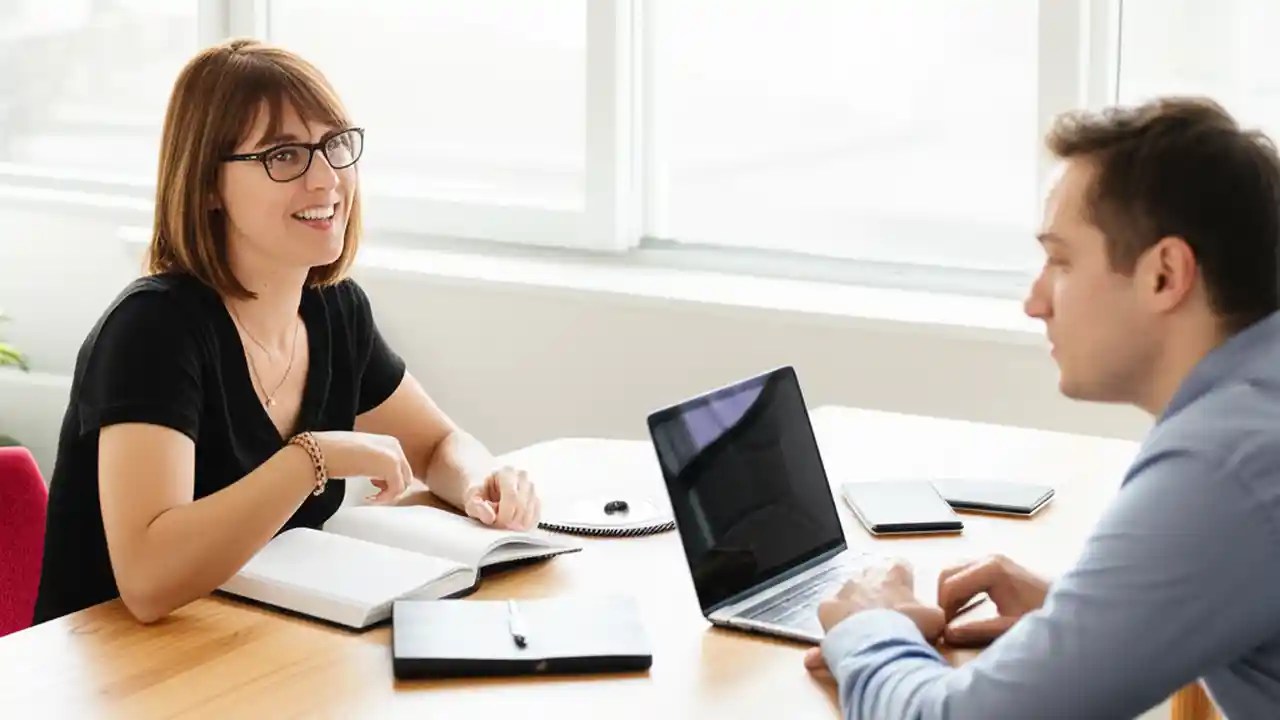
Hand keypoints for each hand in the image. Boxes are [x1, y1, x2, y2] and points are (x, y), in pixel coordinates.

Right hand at [310, 431, 412, 503]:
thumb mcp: (359, 454)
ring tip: (371, 496)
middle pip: (405, 476)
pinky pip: (396, 490)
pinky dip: (384, 498)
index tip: (372, 484)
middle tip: (372, 492)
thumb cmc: (332, 453)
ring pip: (404, 484)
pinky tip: (368, 498)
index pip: (400, 467)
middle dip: (391, 488)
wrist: (320, 452)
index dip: (388, 480)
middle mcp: (394, 445)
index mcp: (388, 441)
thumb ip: (374, 462)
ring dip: (388, 494)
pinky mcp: (391, 466)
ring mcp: (394, 455)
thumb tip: (380, 479)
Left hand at [461, 466, 539, 529]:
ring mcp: (532, 488)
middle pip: (523, 505)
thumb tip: (489, 516)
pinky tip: (513, 524)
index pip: (512, 496)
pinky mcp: (536, 500)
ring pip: (531, 513)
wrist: (487, 489)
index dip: (505, 514)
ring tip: (503, 522)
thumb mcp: (471, 498)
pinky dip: (525, 525)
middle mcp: (522, 478)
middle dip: (510, 521)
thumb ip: (476, 507)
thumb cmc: (480, 493)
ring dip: (517, 524)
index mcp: (506, 473)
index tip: (496, 522)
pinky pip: (536, 517)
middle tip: (498, 525)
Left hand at [805, 560, 944, 680]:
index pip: (901, 566)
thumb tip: (929, 617)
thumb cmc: (907, 628)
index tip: (905, 597)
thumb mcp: (934, 619)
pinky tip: (846, 635)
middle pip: (872, 577)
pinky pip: (831, 611)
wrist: (877, 645)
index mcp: (894, 571)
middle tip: (885, 615)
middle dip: (877, 592)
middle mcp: (866, 574)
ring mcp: (844, 588)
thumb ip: (931, 611)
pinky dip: (837, 621)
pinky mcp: (827, 606)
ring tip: (865, 628)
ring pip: (849, 593)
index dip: (903, 582)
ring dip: (856, 605)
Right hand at [938, 554, 1049, 646]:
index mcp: (991, 569)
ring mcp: (991, 559)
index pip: (950, 585)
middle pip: (947, 573)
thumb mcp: (1010, 627)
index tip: (944, 630)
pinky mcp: (995, 564)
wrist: (1074, 605)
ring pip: (954, 571)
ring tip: (953, 618)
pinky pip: (965, 572)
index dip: (943, 609)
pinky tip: (964, 608)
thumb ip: (978, 630)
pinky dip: (959, 589)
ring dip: (949, 594)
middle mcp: (988, 558)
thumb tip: (947, 634)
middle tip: (945, 624)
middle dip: (942, 599)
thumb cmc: (1043, 614)